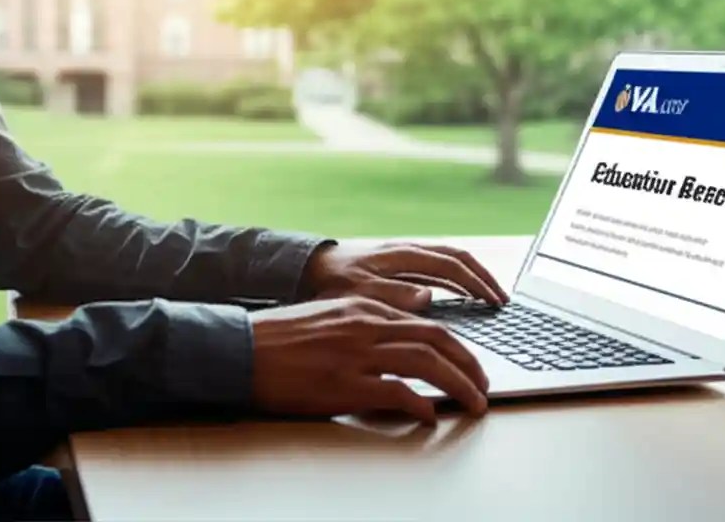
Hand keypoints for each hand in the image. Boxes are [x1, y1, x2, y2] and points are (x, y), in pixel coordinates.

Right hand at [250, 297, 488, 423]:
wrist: (241, 349)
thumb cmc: (281, 338)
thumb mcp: (330, 316)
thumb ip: (367, 324)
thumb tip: (400, 343)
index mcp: (364, 307)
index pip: (428, 323)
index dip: (457, 347)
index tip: (470, 365)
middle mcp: (366, 325)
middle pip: (437, 338)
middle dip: (470, 364)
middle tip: (483, 386)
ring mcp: (356, 354)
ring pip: (426, 362)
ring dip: (458, 384)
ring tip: (474, 403)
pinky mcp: (343, 384)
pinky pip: (396, 392)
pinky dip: (420, 405)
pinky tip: (429, 416)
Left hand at [302, 242, 508, 310]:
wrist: (306, 268)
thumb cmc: (331, 283)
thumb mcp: (358, 293)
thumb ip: (392, 295)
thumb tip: (428, 296)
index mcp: (403, 255)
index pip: (452, 264)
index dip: (477, 283)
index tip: (495, 302)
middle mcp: (408, 250)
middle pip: (458, 257)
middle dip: (484, 277)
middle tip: (502, 301)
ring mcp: (405, 256)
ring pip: (450, 261)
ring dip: (472, 278)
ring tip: (489, 299)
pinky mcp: (400, 265)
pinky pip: (437, 268)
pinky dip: (456, 281)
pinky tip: (463, 298)